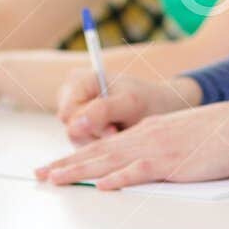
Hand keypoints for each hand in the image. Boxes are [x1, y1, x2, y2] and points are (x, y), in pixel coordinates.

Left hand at [36, 94, 228, 187]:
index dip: (75, 156)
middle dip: (65, 164)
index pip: (102, 144)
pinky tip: (104, 186)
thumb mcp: (180, 138)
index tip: (53, 166)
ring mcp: (158, 149)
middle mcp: (145, 136)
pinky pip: (142, 171)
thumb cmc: (217, 135)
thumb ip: (158, 150)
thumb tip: (139, 168)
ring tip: (55, 179)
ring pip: (110, 161)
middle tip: (38, 175)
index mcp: (147, 130)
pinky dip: (121, 178)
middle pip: (97, 152)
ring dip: (80, 171)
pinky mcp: (174, 163)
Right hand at [56, 73, 199, 143]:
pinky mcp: (82, 130)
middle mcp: (72, 96)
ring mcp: (75, 114)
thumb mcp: (130, 103)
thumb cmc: (147, 101)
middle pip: (71, 129)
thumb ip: (102, 111)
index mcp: (79, 81)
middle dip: (98, 135)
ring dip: (101, 142)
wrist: (160, 109)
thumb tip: (74, 124)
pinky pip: (84, 147)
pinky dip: (103, 146)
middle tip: (120, 130)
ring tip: (120, 131)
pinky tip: (117, 136)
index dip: (90, 126)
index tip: (114, 128)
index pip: (68, 114)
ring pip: (77, 141)